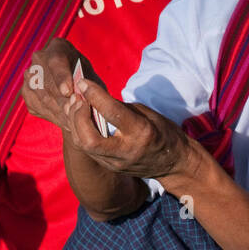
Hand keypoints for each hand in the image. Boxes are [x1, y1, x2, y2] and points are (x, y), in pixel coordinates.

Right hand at [22, 38, 102, 137]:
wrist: (75, 91)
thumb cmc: (88, 83)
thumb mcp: (94, 82)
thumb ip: (90, 87)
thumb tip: (83, 96)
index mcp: (59, 47)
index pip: (56, 61)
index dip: (60, 77)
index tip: (67, 91)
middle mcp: (40, 58)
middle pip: (47, 82)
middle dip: (62, 101)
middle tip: (76, 116)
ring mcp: (30, 75)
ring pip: (41, 97)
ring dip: (58, 112)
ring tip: (74, 122)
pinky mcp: (26, 92)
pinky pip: (36, 106)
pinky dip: (52, 116)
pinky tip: (66, 122)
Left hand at [23, 41, 199, 180]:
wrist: (173, 163)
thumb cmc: (162, 132)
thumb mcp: (146, 113)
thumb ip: (120, 108)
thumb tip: (94, 98)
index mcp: (142, 133)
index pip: (112, 113)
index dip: (94, 95)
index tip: (83, 82)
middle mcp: (127, 151)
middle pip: (90, 139)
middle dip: (78, 116)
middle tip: (77, 98)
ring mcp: (117, 163)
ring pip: (84, 146)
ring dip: (74, 123)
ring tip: (75, 105)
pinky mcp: (111, 167)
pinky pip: (88, 150)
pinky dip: (80, 132)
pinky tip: (79, 118)